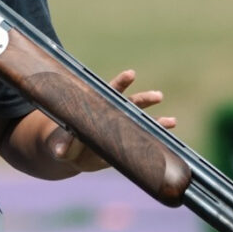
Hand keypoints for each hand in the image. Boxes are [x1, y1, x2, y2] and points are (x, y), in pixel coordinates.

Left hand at [47, 69, 176, 171]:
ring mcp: (120, 129)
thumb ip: (63, 145)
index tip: (131, 74)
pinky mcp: (125, 144)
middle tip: (158, 96)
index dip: (120, 83)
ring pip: (141, 122)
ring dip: (156, 121)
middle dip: (144, 99)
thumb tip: (61, 151)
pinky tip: (169, 139)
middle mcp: (111, 115)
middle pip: (130, 104)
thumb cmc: (64, 144)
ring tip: (172, 121)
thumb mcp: (61, 144)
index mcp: (97, 108)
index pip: (109, 91)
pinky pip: (144, 140)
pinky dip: (156, 139)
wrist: (73, 157)